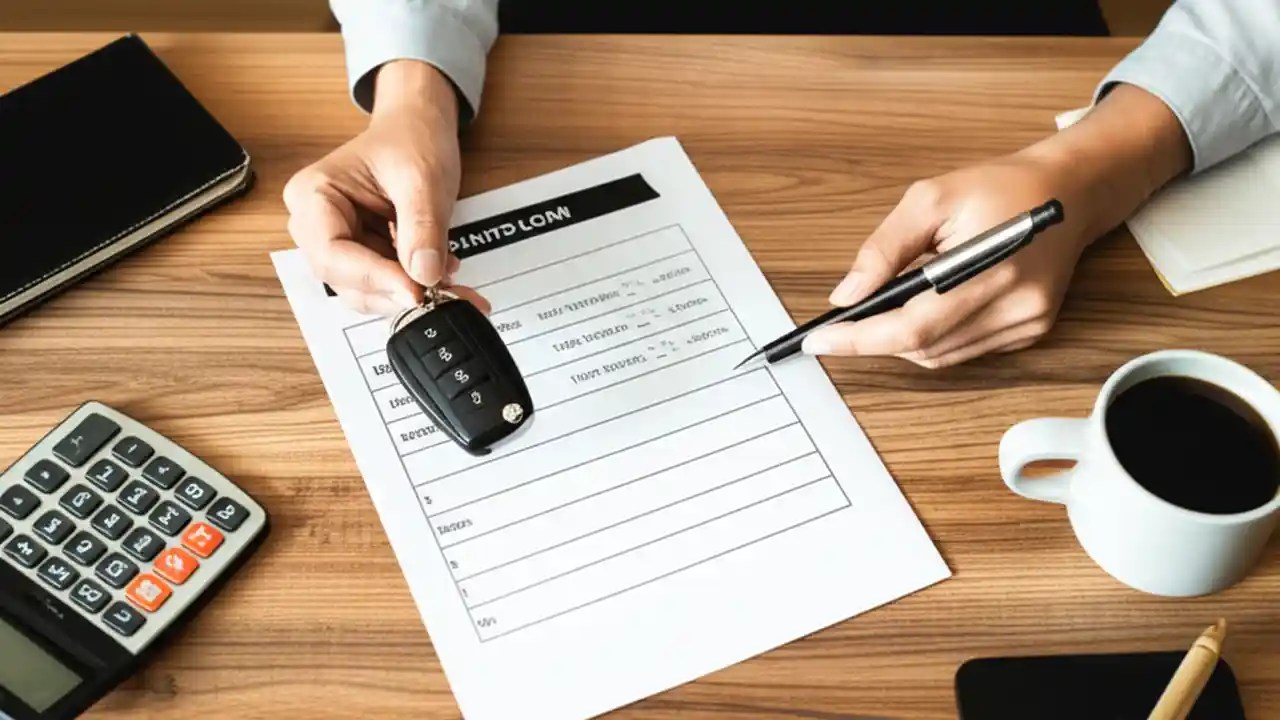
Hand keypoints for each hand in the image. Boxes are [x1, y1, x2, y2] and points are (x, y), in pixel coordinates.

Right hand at [283, 61, 489, 315]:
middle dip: (395, 291)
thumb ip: (422, 227)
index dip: (373, 277)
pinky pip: (385, 285)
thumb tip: (423, 276)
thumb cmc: (412, 139)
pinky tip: (444, 276)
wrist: (420, 128)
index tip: (415, 291)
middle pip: (346, 280)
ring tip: (453, 284)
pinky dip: (415, 287)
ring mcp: (340, 244)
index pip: (332, 252)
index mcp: (313, 196)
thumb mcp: (423, 178)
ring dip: (409, 295)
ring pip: (367, 291)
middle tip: (443, 294)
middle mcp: (316, 225)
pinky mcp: (364, 256)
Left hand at [802, 84, 1191, 367]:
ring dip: (902, 342)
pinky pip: (964, 350)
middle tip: (839, 326)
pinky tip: (924, 311)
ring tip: (880, 313)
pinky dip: (933, 339)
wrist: (1069, 191)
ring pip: (941, 356)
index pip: (912, 324)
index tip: (818, 341)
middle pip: (925, 347)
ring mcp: (1027, 322)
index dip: (860, 339)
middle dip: (874, 340)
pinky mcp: (1032, 330)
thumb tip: (846, 294)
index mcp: (991, 266)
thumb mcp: (930, 198)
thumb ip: (884, 248)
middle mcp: (1016, 303)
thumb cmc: (999, 186)